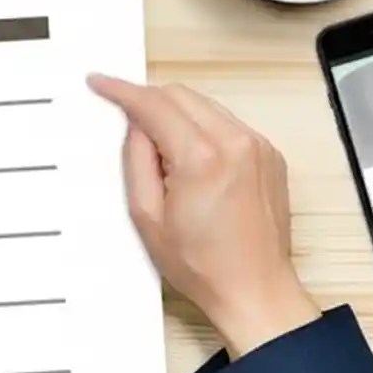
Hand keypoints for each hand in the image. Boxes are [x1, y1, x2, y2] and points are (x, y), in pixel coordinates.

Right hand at [89, 75, 319, 357]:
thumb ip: (137, 161)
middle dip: (150, 101)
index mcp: (202, 159)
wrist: (254, 289)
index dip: (122, 91)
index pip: (154, 105)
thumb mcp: (148, 217)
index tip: (103, 83)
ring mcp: (258, 147)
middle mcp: (236, 143)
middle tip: (128, 124)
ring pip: (206, 105)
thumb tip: (135, 126)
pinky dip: (204, 129)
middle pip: (181, 95)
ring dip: (178, 115)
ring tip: (165, 158)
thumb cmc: (204, 266)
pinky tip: (193, 162)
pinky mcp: (270, 155)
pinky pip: (228, 124)